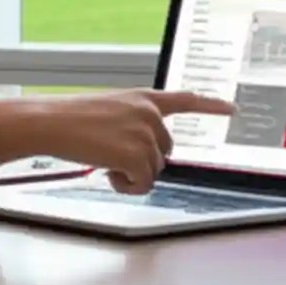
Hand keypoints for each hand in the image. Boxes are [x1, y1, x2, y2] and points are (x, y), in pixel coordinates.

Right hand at [0, 90, 235, 194]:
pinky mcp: (137, 154)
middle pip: (165, 151)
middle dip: (142, 160)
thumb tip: (147, 151)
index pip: (185, 100)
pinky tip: (109, 172)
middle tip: (113, 155)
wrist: (52, 121)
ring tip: (106, 160)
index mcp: (145, 98)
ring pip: (154, 170)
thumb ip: (136, 122)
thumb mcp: (112, 109)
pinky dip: (127, 185)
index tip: (233, 108)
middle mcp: (150, 113)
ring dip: (132, 174)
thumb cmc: (73, 117)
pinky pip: (143, 183)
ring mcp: (145, 133)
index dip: (211, 105)